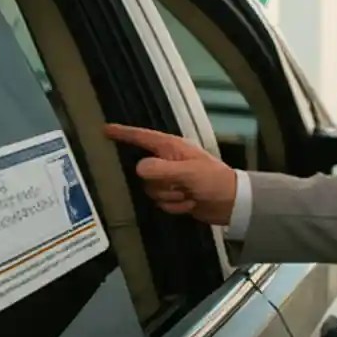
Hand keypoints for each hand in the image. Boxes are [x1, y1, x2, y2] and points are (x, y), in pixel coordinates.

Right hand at [104, 123, 237, 225]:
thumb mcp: (189, 172)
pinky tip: (190, 203)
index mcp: (172, 148)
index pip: (142, 137)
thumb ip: (162, 170)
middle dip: (161, 183)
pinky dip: (175, 207)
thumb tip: (138, 168)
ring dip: (171, 197)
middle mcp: (168, 161)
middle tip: (181, 186)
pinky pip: (161, 203)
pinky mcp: (172, 195)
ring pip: (151, 190)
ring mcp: (170, 179)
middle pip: (143, 172)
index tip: (104, 130)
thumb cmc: (214, 180)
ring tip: (189, 195)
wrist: (232, 203)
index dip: (123, 134)